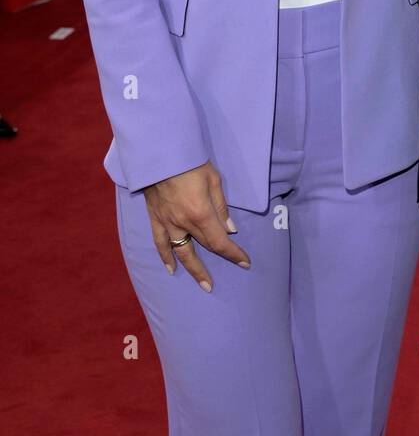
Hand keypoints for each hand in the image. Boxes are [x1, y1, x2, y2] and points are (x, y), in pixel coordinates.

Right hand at [143, 160, 250, 290]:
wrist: (160, 152)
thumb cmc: (190, 162)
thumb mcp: (213, 179)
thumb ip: (221, 206)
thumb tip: (230, 229)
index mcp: (201, 213)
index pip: (220, 242)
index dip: (234, 254)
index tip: (245, 263)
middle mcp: (184, 222)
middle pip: (203, 247)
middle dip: (217, 262)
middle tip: (223, 280)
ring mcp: (168, 222)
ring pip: (181, 251)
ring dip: (193, 269)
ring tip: (202, 283)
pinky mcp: (155, 218)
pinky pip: (160, 242)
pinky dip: (165, 256)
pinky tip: (170, 268)